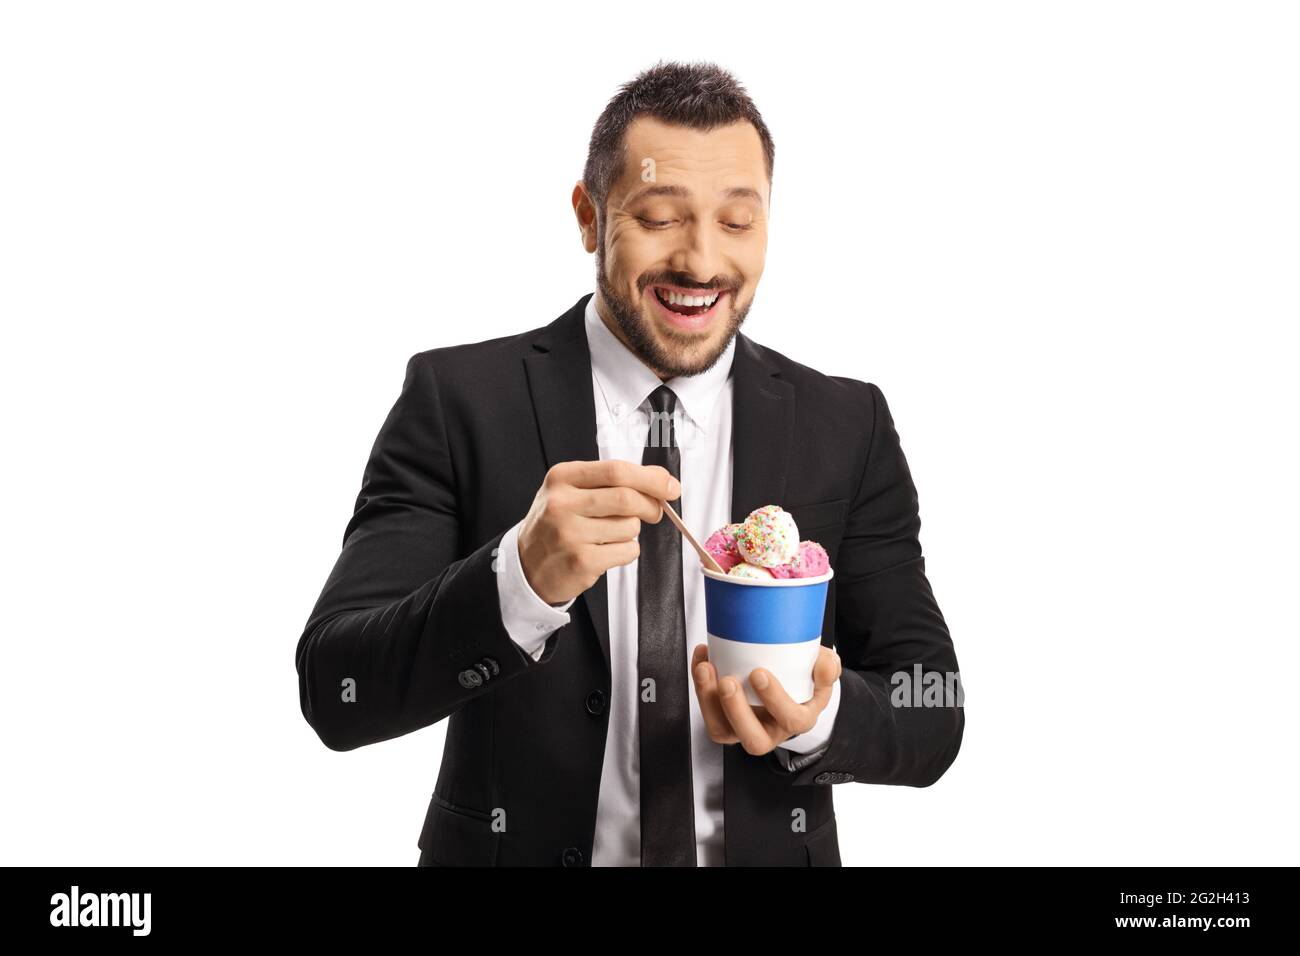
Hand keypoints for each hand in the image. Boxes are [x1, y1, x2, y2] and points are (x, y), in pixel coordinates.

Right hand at [518, 459, 680, 603]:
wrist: (527, 564)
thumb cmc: (558, 523)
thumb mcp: (573, 491)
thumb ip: (613, 482)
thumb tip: (662, 480)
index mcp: (562, 477)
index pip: (616, 470)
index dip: (650, 478)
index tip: (670, 486)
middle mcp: (562, 503)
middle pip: (626, 498)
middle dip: (651, 505)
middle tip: (655, 512)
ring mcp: (569, 534)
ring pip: (629, 527)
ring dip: (631, 531)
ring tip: (610, 535)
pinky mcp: (580, 561)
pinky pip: (626, 551)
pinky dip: (627, 551)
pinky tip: (607, 551)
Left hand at [691, 643, 841, 755]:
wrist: (787, 679)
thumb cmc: (804, 678)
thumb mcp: (823, 670)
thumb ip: (827, 667)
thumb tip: (823, 665)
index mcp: (798, 719)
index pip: (790, 719)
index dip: (774, 700)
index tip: (759, 674)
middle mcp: (770, 731)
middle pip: (752, 738)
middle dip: (736, 710)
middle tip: (727, 681)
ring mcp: (744, 728)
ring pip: (722, 730)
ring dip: (708, 701)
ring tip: (705, 669)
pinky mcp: (724, 719)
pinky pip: (708, 711)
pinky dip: (700, 686)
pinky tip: (702, 659)